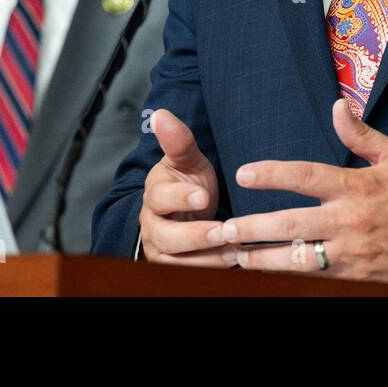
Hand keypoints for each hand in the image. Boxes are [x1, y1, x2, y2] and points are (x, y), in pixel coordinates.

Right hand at [139, 108, 236, 265]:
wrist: (186, 209)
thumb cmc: (187, 181)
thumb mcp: (188, 160)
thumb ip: (178, 141)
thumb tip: (161, 113)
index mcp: (155, 194)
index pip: (161, 197)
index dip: (180, 197)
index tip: (203, 195)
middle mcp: (153, 225)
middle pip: (167, 236)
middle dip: (195, 235)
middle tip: (223, 232)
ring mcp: (161, 249)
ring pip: (177, 261)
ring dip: (206, 259)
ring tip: (234, 252)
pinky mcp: (174, 266)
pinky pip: (188, 273)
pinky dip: (210, 269)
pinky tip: (234, 262)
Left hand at [219, 99, 387, 286]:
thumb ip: (363, 134)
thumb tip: (337, 107)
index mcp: (358, 187)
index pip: (307, 177)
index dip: (272, 174)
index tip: (244, 173)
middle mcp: (349, 221)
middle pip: (290, 224)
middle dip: (252, 227)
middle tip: (222, 228)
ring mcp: (350, 252)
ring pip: (296, 258)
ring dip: (260, 258)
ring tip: (233, 255)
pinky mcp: (353, 275)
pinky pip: (313, 276)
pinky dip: (287, 274)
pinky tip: (266, 272)